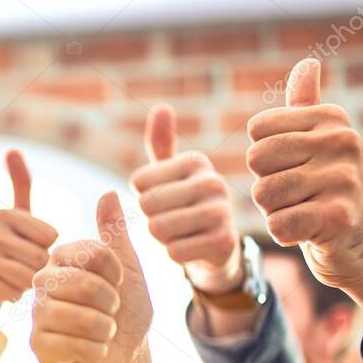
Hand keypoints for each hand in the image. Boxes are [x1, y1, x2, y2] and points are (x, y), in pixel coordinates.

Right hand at [0, 150, 57, 345]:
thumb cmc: (9, 251)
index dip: (48, 248)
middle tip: (23, 269)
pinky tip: (5, 292)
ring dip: (29, 285)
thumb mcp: (19, 218)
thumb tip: (11, 149)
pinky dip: (16, 297)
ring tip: (16, 280)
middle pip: (40, 257)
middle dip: (40, 269)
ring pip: (28, 277)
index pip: (50, 236)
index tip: (31, 249)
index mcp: (4, 214)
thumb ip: (20, 185)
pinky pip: (14, 293)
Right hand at [30, 192, 151, 362]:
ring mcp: (37, 314)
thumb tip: (108, 192)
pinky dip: (96, 350)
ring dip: (105, 328)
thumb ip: (115, 234)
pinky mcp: (38, 345)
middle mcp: (42, 282)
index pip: (90, 252)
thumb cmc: (125, 310)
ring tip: (105, 331)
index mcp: (60, 259)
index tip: (118, 284)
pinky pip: (72, 344)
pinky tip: (95, 351)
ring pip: (78, 316)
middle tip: (112, 311)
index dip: (115, 272)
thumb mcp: (128, 268)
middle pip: (83, 284)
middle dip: (111, 302)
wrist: (128, 354)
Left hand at [130, 104, 240, 293]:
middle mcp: (212, 181)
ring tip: (181, 233)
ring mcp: (221, 212)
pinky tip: (191, 248)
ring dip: (161, 238)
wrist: (218, 245)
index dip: (143, 197)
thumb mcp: (172, 174)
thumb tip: (162, 107)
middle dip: (150, 219)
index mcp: (195, 161)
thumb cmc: (185, 205)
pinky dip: (175, 255)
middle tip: (171, 221)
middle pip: (146, 206)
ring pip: (157, 229)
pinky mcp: (224, 242)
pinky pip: (173, 252)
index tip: (165, 200)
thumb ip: (161, 144)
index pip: (138, 182)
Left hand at [246, 57, 362, 289]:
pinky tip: (310, 233)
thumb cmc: (326, 192)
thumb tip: (308, 62)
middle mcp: (343, 141)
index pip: (257, 130)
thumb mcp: (318, 144)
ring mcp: (344, 178)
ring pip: (263, 194)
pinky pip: (278, 224)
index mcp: (331, 118)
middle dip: (267, 185)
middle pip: (256, 160)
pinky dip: (286, 234)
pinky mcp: (339, 216)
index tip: (296, 169)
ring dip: (276, 211)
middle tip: (299, 195)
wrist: (360, 247)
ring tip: (306, 212)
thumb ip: (305, 105)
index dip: (265, 158)